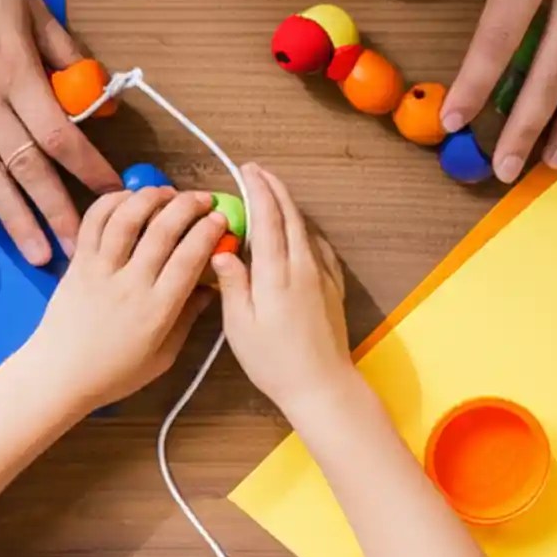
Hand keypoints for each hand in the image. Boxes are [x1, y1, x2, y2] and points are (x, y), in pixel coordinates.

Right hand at [0, 0, 121, 264]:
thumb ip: (64, 54)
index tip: (112, 199)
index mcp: (16, 70)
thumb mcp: (31, 4)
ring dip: (14, 218)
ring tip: (38, 254)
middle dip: (58, 213)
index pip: (61, 137)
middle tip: (81, 253)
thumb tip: (98, 93)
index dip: (89, 172)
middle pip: (28, 167)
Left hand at [17, 188, 228, 411]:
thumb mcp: (163, 356)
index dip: (208, 232)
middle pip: (163, 230)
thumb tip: (210, 288)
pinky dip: (112, 201)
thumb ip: (188, 318)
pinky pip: (93, 222)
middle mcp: (129, 284)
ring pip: (127, 218)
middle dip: (189, 206)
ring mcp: (100, 270)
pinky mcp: (78, 263)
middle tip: (203, 200)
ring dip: (152, 197)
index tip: (220, 220)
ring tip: (168, 193)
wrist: (58, 375)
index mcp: (156, 310)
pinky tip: (129, 198)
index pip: (189, 258)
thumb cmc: (113, 373)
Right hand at [212, 164, 354, 409]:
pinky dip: (305, 229)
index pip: (267, 218)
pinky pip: (319, 247)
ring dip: (288, 206)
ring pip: (305, 228)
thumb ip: (232, 283)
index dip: (257, 189)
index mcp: (276, 273)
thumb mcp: (240, 325)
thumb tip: (223, 250)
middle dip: (274, 188)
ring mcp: (322, 275)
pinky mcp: (333, 287)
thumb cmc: (274, 361)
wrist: (322, 385)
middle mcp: (302, 266)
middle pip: (290, 215)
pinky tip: (299, 231)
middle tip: (256, 172)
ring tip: (272, 195)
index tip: (246, 170)